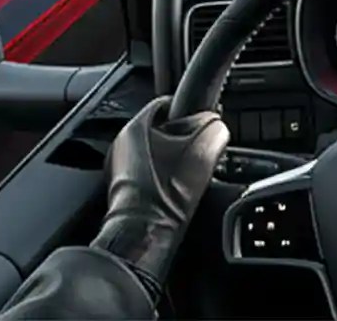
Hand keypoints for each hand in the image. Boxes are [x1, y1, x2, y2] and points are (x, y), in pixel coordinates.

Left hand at [91, 96, 228, 290]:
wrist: (146, 233)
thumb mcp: (204, 150)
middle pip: (162, 128)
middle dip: (183, 137)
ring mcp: (119, 166)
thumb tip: (217, 126)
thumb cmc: (168, 192)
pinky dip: (164, 175)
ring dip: (173, 157)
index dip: (191, 113)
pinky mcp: (122, 187)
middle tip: (200, 150)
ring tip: (190, 172)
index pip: (168, 103)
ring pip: (156, 150)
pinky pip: (150, 171)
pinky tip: (177, 187)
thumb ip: (214, 127)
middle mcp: (122, 143)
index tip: (205, 126)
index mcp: (136, 126)